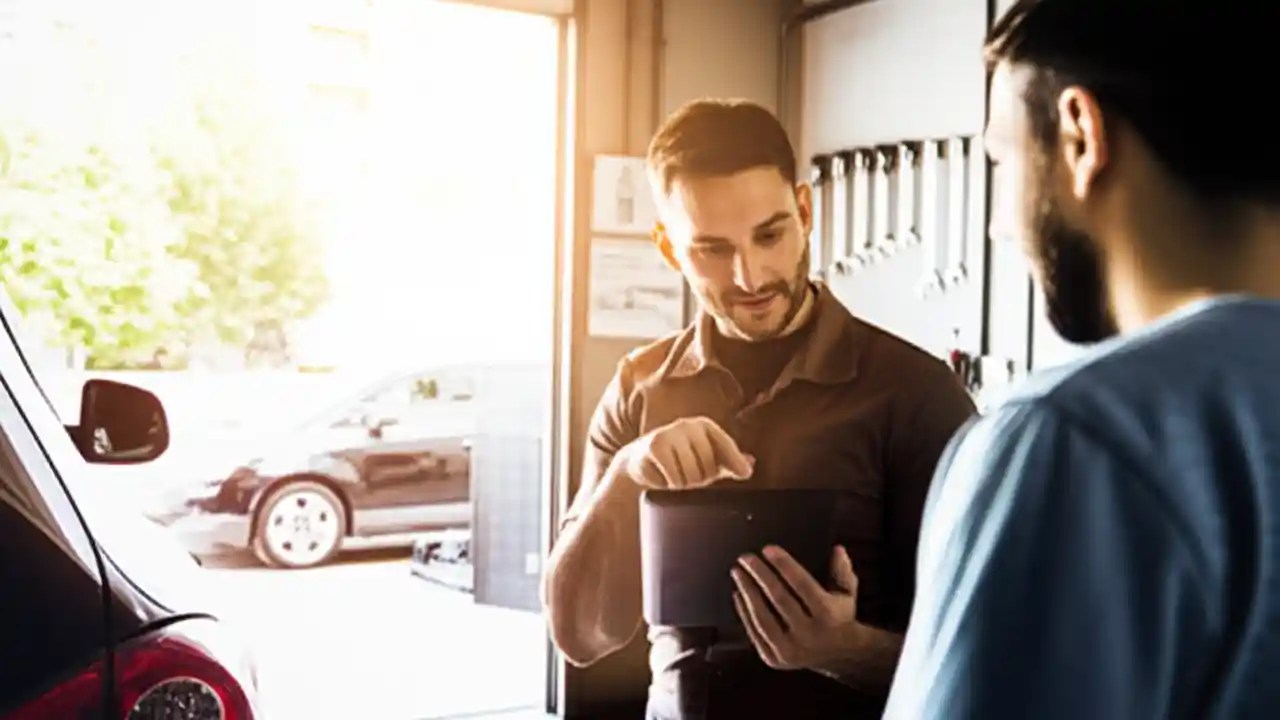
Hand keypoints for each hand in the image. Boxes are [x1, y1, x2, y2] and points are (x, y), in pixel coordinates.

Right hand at [617, 416, 753, 489]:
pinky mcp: (655, 446)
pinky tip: (666, 479)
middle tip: (691, 478)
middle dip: (701, 479)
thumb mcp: (706, 460)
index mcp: (704, 425)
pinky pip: (675, 478)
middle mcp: (688, 425)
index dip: (735, 462)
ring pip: (691, 474)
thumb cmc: (679, 460)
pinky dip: (673, 484)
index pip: (725, 445)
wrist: (640, 461)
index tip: (745, 474)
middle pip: (709, 465)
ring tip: (677, 478)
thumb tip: (751, 464)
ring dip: (686, 484)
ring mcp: (670, 434)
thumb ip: (728, 461)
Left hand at [732, 544, 860, 671]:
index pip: (802, 584)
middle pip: (779, 598)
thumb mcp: (847, 593)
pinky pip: (755, 633)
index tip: (767, 549)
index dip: (784, 565)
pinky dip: (744, 613)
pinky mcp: (775, 659)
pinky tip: (738, 594)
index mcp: (828, 614)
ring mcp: (790, 649)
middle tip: (745, 557)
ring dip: (747, 591)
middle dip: (760, 575)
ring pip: (763, 617)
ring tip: (737, 572)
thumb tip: (837, 549)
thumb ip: (842, 571)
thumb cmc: (839, 617)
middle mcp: (809, 633)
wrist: (840, 656)